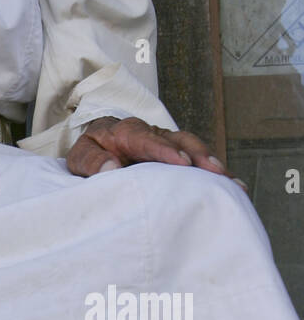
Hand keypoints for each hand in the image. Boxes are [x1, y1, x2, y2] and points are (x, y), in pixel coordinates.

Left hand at [66, 115, 245, 188]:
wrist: (99, 144)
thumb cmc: (92, 152)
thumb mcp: (81, 157)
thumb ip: (92, 162)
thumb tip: (112, 168)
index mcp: (127, 132)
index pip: (147, 139)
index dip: (165, 150)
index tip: (181, 162)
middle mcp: (153, 134)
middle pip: (179, 140)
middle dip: (198, 155)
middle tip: (216, 172)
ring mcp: (169, 144)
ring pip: (194, 149)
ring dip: (213, 164)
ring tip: (232, 183)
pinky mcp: (179, 155)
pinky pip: (200, 162)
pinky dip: (218, 174)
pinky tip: (237, 187)